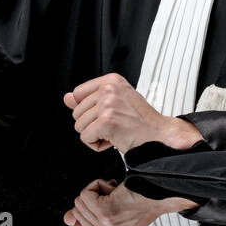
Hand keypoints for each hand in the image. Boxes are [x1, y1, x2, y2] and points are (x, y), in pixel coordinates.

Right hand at [62, 179, 198, 225]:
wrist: (158, 193)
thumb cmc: (140, 199)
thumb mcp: (109, 212)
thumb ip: (86, 216)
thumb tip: (67, 219)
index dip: (87, 210)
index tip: (101, 204)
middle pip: (77, 211)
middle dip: (93, 198)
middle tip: (113, 197)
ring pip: (80, 200)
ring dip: (97, 190)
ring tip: (114, 193)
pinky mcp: (105, 212)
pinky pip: (86, 193)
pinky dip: (97, 184)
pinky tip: (113, 187)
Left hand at [64, 73, 204, 153]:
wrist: (158, 135)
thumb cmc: (140, 121)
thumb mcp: (114, 103)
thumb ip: (88, 99)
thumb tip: (67, 98)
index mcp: (111, 80)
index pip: (78, 94)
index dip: (88, 109)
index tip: (106, 113)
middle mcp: (109, 89)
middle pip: (77, 113)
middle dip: (92, 125)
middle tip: (115, 125)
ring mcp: (107, 104)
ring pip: (79, 127)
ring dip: (95, 135)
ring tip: (115, 132)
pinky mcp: (106, 121)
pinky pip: (86, 138)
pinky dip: (97, 145)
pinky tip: (113, 140)